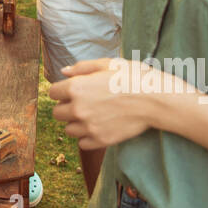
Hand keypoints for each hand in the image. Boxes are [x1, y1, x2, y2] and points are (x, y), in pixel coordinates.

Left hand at [47, 57, 171, 148]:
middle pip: (57, 113)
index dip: (62, 90)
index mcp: (76, 87)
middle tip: (84, 102)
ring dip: (76, 123)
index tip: (73, 90)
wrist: (155, 100)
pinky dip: (87, 137)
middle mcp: (78, 109)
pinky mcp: (101, 140)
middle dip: (67, 107)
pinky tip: (99, 126)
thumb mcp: (107, 64)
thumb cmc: (133, 77)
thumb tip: (64, 72)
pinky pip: (82, 143)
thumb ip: (83, 68)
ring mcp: (89, 127)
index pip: (52, 93)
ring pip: (68, 129)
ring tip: (93, 115)